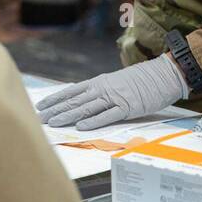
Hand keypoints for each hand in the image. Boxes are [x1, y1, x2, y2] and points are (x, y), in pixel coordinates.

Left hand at [36, 55, 187, 130]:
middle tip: (39, 118)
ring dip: (69, 116)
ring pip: (86, 108)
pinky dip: (93, 121)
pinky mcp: (127, 107)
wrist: (162, 74)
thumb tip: (83, 101)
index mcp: (98, 83)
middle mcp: (102, 89)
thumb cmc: (139, 81)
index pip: (71, 91)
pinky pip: (107, 115)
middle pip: (74, 101)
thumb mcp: (115, 83)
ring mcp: (114, 98)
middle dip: (55, 110)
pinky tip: (81, 126)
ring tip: (54, 123)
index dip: (55, 99)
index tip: (41, 106)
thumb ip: (99, 91)